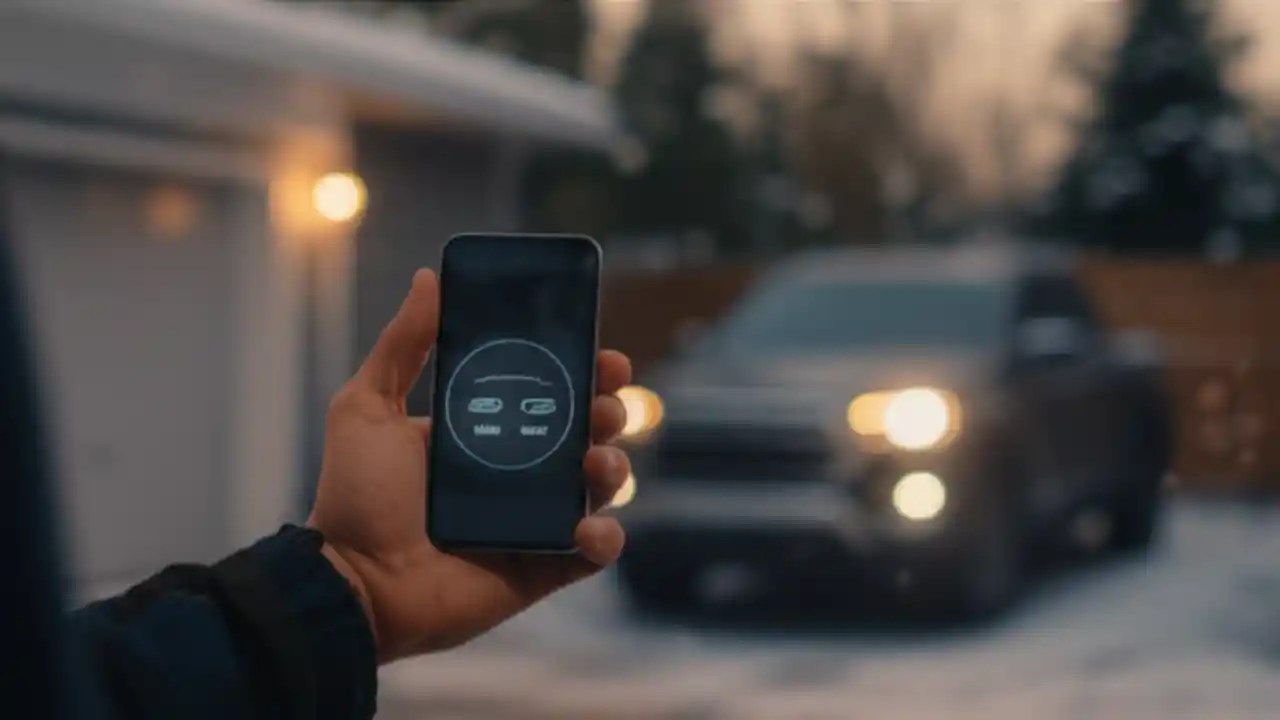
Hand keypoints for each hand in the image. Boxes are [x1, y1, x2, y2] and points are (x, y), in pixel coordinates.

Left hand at [307, 269, 630, 661]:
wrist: (351, 583)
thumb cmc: (354, 498)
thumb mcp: (365, 407)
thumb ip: (402, 345)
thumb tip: (430, 279)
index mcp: (484, 433)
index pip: (549, 392)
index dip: (583, 370)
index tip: (602, 353)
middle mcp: (516, 473)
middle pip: (586, 433)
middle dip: (609, 411)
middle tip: (603, 404)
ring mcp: (533, 522)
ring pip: (600, 486)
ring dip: (613, 467)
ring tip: (594, 460)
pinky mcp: (543, 568)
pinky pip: (594, 552)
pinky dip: (604, 538)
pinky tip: (585, 526)